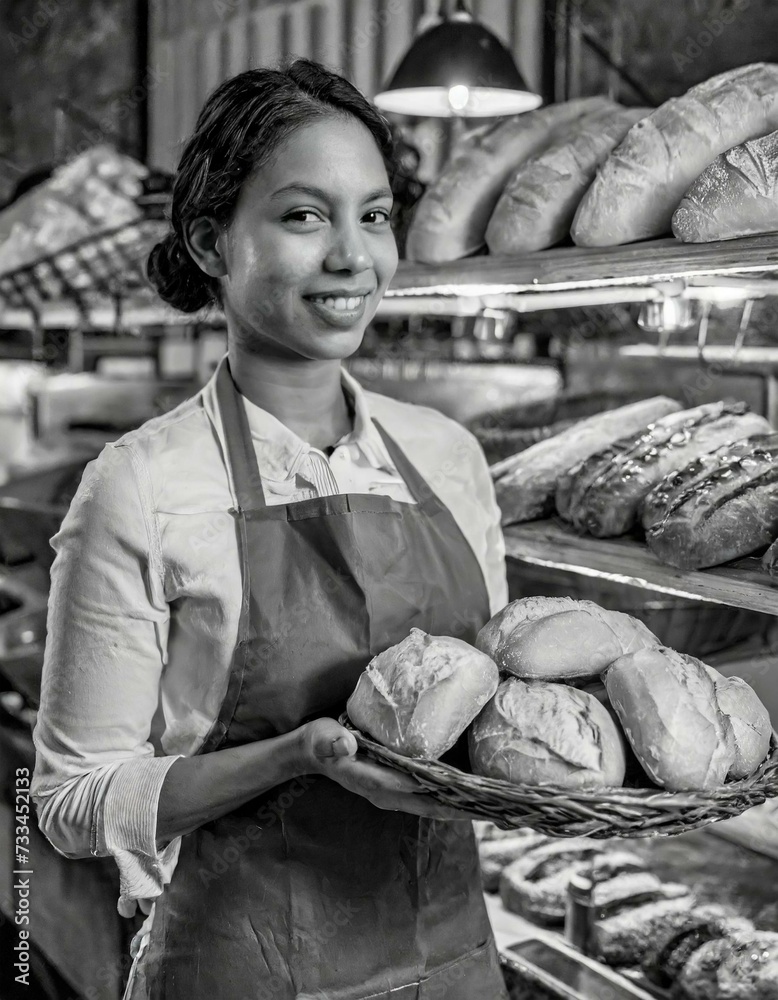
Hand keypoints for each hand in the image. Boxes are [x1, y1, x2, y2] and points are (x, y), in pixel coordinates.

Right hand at [297, 717, 481, 821]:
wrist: (315, 753)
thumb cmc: (321, 743)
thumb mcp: (322, 739)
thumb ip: (331, 742)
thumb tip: (346, 745)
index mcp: (375, 783)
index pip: (416, 790)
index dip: (444, 793)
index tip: (473, 795)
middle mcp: (390, 795)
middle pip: (434, 806)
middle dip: (465, 808)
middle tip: (500, 808)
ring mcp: (395, 794)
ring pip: (436, 806)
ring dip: (464, 807)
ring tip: (496, 805)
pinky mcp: (399, 787)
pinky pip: (431, 797)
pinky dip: (453, 798)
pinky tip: (474, 793)